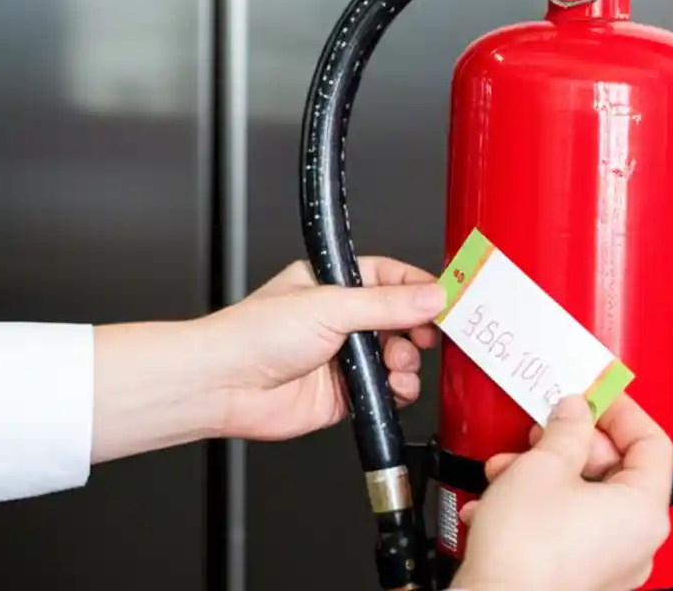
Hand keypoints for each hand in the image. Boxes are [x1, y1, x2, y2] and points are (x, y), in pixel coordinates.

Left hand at [90, 256, 442, 462]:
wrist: (225, 385)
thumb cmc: (253, 335)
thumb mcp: (329, 306)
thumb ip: (386, 304)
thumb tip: (430, 295)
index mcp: (334, 283)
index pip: (391, 278)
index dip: (421, 288)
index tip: (447, 298)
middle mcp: (340, 318)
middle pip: (400, 319)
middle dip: (418, 329)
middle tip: (429, 335)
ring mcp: (343, 357)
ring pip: (397, 356)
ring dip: (407, 362)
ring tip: (397, 363)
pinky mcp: (343, 393)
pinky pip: (384, 390)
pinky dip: (397, 391)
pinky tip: (393, 388)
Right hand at [451, 395, 672, 590]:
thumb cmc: (525, 550)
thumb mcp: (543, 465)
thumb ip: (567, 429)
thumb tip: (575, 412)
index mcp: (644, 510)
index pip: (652, 443)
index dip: (621, 411)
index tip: (595, 395)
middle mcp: (636, 540)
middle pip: (615, 470)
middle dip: (570, 445)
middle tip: (543, 430)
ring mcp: (610, 562)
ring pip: (584, 497)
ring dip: (544, 474)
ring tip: (507, 470)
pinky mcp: (581, 574)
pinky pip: (568, 526)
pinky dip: (538, 507)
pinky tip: (502, 502)